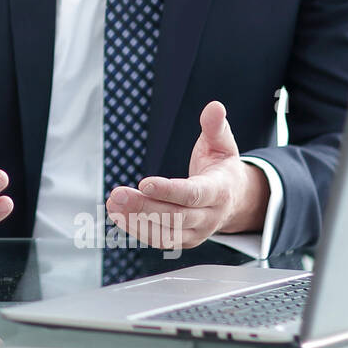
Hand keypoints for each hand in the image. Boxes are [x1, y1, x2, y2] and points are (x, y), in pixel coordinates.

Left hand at [105, 101, 268, 249]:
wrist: (235, 199)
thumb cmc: (221, 167)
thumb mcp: (222, 145)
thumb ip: (216, 127)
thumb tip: (214, 106)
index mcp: (219, 191)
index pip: (193, 194)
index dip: (169, 190)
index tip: (144, 183)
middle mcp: (209, 217)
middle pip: (175, 216)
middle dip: (144, 207)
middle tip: (117, 195)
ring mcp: (196, 232)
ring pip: (165, 233)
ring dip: (136, 220)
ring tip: (112, 204)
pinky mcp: (183, 240)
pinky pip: (159, 240)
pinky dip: (136, 229)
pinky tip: (117, 215)